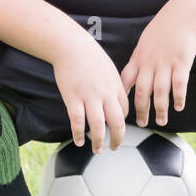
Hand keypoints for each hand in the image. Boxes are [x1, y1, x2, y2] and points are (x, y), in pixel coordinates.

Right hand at [52, 30, 128, 152]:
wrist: (71, 45)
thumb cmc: (90, 55)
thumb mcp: (108, 68)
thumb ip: (113, 84)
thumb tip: (116, 99)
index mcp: (116, 86)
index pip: (125, 111)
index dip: (122, 122)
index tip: (117, 128)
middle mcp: (105, 94)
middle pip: (117, 123)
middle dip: (118, 139)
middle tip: (115, 147)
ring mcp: (88, 97)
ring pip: (98, 126)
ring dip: (99, 141)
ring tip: (97, 150)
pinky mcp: (72, 98)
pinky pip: (77, 122)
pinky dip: (79, 134)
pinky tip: (79, 141)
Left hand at [120, 8, 195, 127]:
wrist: (181, 15)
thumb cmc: (163, 28)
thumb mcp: (144, 42)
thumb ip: (138, 59)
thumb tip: (131, 74)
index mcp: (138, 59)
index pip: (125, 81)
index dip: (121, 97)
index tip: (120, 110)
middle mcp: (149, 63)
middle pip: (141, 92)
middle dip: (141, 110)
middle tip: (142, 124)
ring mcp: (165, 64)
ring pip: (160, 92)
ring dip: (160, 109)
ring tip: (162, 121)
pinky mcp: (181, 63)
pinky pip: (179, 84)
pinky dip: (178, 97)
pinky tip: (179, 107)